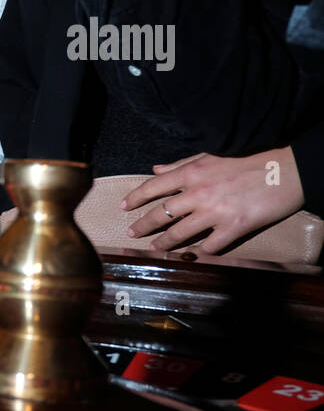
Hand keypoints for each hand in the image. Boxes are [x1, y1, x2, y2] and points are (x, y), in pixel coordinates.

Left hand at [122, 149, 304, 253]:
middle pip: (160, 214)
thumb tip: (156, 169)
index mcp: (191, 173)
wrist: (289, 168)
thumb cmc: (251, 157)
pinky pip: (210, 246)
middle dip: (142, 226)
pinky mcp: (234, 227)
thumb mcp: (212, 154)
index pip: (153, 187)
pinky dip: (199, 252)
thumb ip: (182, 163)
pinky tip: (192, 256)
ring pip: (179, 233)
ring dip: (163, 243)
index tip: (123, 207)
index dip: (134, 198)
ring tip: (154, 248)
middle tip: (130, 233)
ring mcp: (215, 212)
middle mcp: (198, 193)